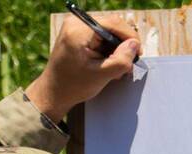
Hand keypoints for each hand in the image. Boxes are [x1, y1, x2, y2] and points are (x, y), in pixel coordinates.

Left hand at [25, 15, 139, 121]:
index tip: (138, 53)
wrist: (53, 93)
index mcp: (79, 30)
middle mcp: (75, 23)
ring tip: (115, 68)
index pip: (113, 23)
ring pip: (107, 32)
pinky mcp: (76, 33)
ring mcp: (75, 26)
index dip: (130, 37)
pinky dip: (106, 49)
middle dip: (122, 45)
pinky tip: (106, 63)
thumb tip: (134, 45)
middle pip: (110, 26)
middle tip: (126, 64)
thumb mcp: (102, 75)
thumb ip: (121, 60)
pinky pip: (99, 36)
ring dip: (115, 49)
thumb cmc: (72, 86)